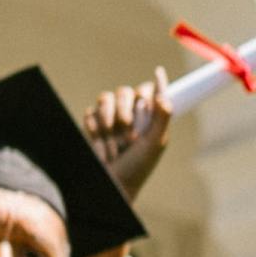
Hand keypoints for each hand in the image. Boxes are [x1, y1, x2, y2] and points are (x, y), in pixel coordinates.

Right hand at [83, 78, 174, 193]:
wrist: (110, 184)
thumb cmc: (136, 168)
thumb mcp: (153, 144)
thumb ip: (161, 119)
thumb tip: (165, 96)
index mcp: (149, 118)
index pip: (151, 92)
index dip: (155, 84)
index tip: (159, 71)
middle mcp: (130, 114)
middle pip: (124, 91)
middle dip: (124, 111)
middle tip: (128, 135)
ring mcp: (110, 118)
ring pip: (105, 98)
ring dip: (108, 123)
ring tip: (114, 146)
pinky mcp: (93, 125)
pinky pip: (90, 113)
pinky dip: (95, 131)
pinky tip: (101, 147)